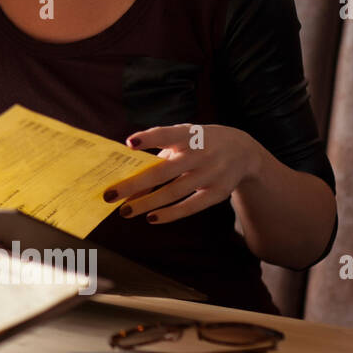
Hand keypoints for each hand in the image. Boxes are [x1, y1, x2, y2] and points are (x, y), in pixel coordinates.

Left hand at [102, 123, 264, 224]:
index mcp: (188, 135)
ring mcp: (211, 173)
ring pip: (174, 191)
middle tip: (110, 194)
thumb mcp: (183, 138)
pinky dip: (170, 214)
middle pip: (164, 171)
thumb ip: (158, 152)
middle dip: (135, 184)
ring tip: (125, 211)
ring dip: (147, 203)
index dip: (149, 138)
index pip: (167, 134)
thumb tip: (129, 177)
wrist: (242, 151)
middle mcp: (201, 153)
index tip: (130, 143)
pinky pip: (191, 206)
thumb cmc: (198, 143)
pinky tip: (151, 218)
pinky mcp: (218, 192)